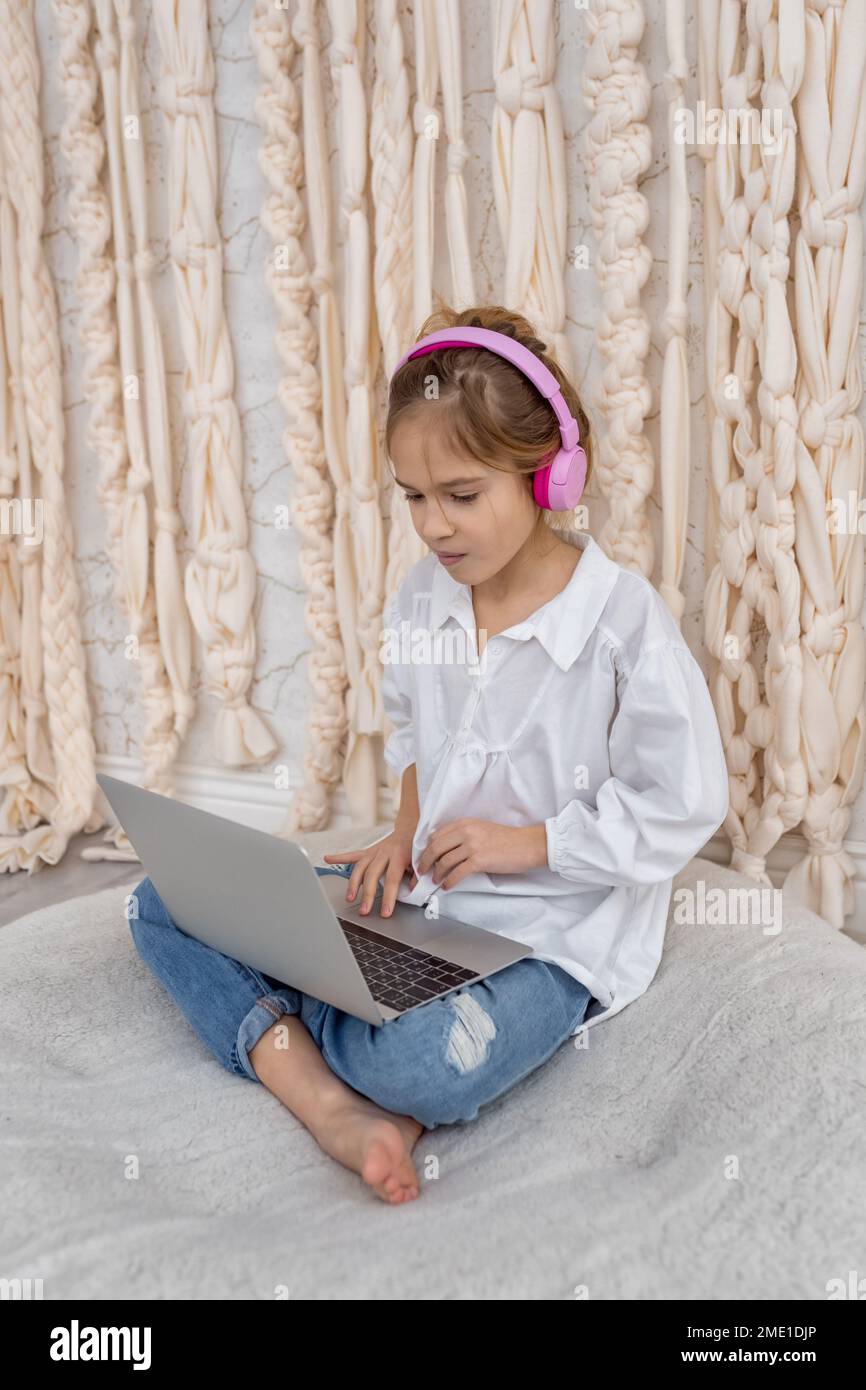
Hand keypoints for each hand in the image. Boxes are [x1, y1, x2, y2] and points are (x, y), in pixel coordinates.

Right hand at [322, 827, 417, 917]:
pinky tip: (327, 859)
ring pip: (360, 867)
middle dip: (367, 894)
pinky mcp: (368, 851)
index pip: (392, 879)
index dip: (388, 897)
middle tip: (364, 910)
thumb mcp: (420, 861)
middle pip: (372, 874)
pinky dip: (339, 857)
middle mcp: (384, 852)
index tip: (385, 912)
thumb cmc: (415, 847)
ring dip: (353, 883)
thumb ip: (416, 876)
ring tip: (349, 898)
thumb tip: (411, 890)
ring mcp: (374, 851)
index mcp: (399, 855)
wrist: (410, 827)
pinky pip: (352, 855)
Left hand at [416, 819, 547, 890]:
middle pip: (436, 848)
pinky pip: (457, 873)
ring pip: (444, 861)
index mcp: (465, 823)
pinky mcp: (479, 860)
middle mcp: (466, 832)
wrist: (527, 845)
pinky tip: (447, 886)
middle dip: (425, 862)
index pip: (436, 835)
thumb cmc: (506, 839)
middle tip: (421, 871)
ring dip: (437, 874)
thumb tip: (444, 848)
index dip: (426, 848)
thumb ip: (463, 834)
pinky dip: (449, 882)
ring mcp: (472, 846)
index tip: (423, 858)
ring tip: (435, 880)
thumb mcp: (481, 829)